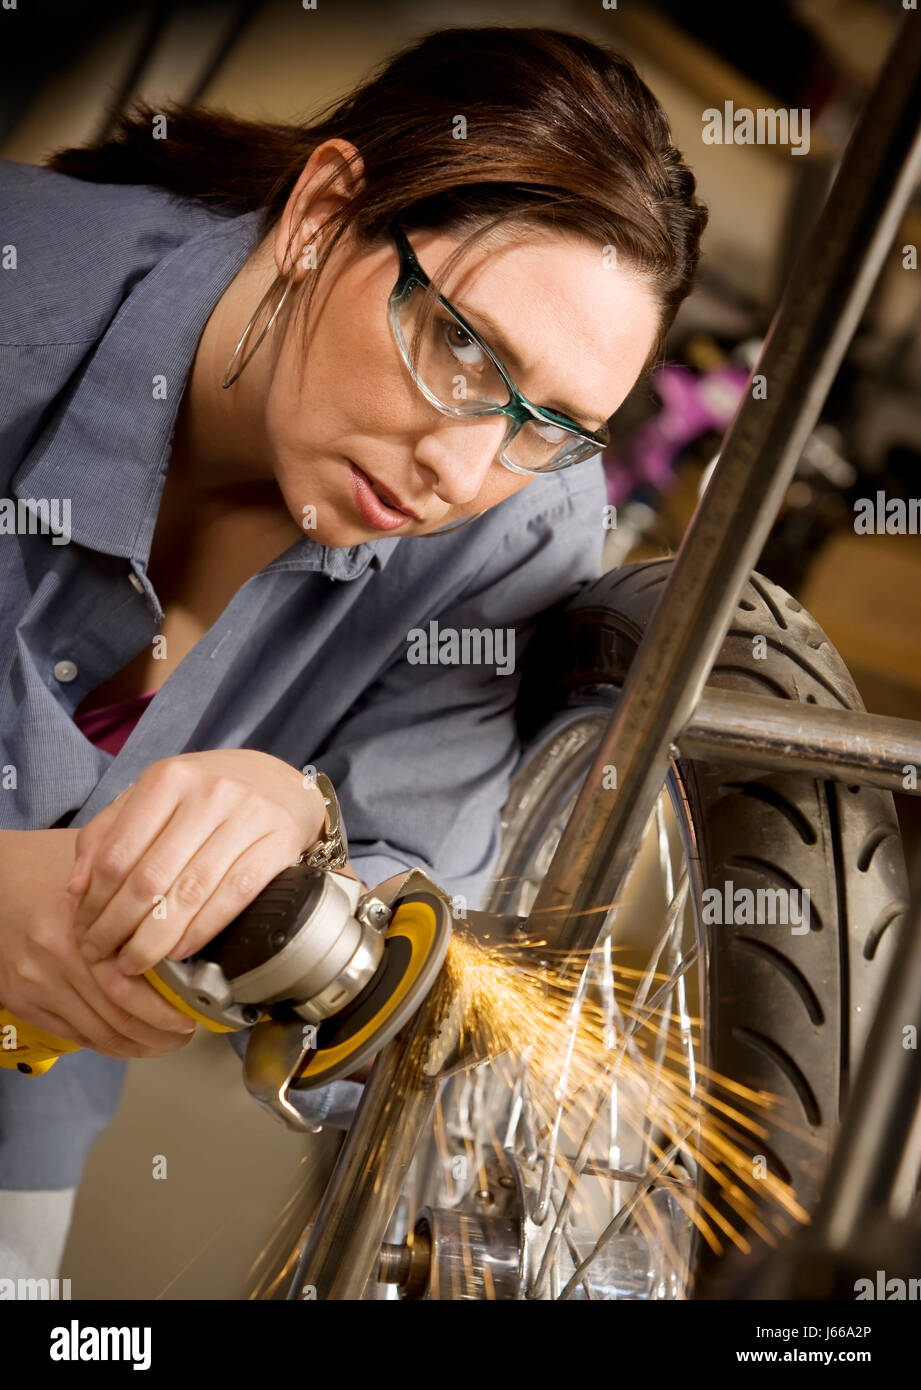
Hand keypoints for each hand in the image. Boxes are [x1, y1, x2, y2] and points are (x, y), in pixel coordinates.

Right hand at [0, 829, 197, 1057]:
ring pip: (100, 1033)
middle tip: (187, 1031)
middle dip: (162, 1032)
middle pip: (120, 1014)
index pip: (133, 979)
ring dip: (140, 1045)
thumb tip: (192, 910)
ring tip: (167, 1040)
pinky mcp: (20, 1000)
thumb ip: (136, 884)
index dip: (170, 1003)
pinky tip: (131, 1040)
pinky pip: (75, 1036)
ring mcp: (35, 982)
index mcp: (79, 920)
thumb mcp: (96, 861)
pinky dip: (109, 1044)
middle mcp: (55, 955)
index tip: (195, 1007)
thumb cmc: (47, 866)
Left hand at [69, 750, 326, 975]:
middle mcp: (209, 793)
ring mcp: (248, 815)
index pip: (117, 854)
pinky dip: (202, 930)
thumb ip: (107, 835)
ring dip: (155, 939)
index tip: (84, 931)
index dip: (95, 902)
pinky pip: (233, 895)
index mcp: (168, 778)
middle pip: (149, 878)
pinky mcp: (280, 840)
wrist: (280, 784)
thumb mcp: (153, 799)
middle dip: (118, 927)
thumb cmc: (205, 797)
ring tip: (134, 963)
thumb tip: (76, 889)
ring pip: (190, 893)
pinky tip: (180, 950)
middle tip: (102, 956)